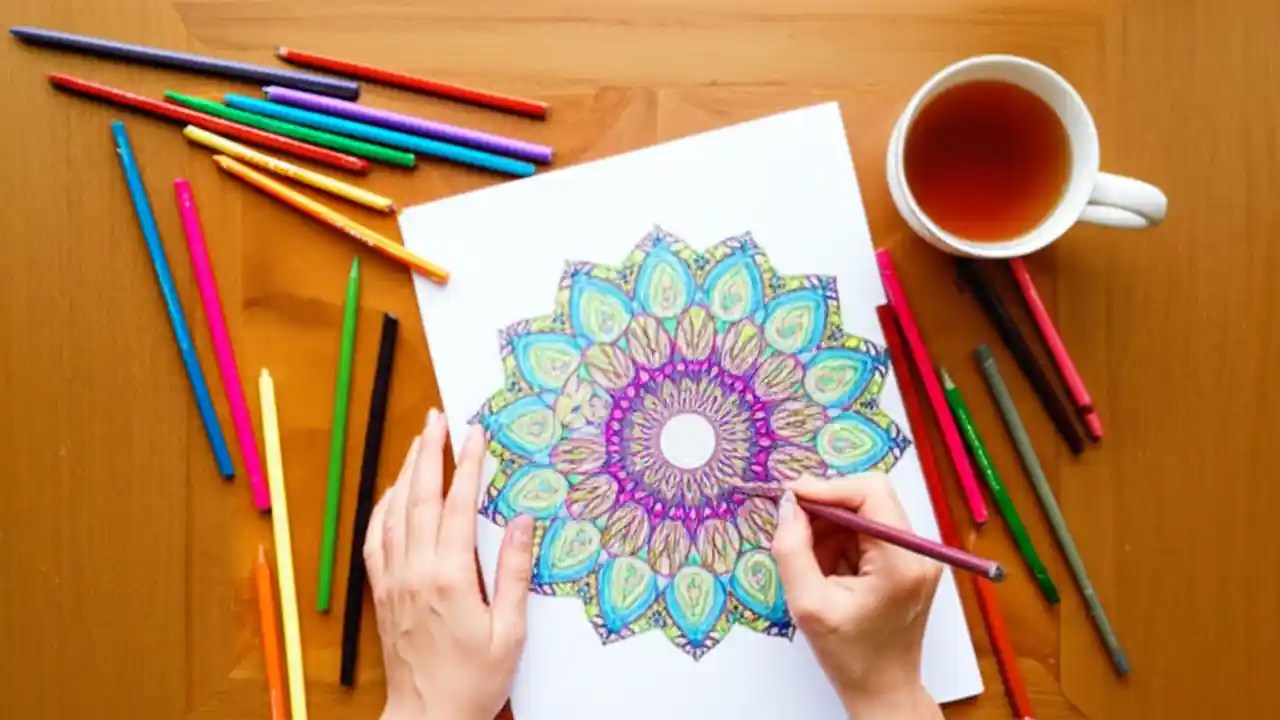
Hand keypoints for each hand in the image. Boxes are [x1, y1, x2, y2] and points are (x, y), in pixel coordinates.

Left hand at [364, 409, 534, 719]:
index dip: (467, 465)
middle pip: (420, 497)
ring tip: (418, 441)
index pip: (458, 506)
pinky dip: (382, 509)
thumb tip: (522, 522)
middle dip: (429, 452)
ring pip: (394, 512)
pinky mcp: (381, 593)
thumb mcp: (510, 631)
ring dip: (406, 472)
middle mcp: (415, 572)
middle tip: (437, 417)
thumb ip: (515, 573)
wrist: (427, 718)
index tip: (474, 433)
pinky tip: (391, 493)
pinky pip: (375, 539)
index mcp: (450, 578)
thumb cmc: (474, 681)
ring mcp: (393, 581)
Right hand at [771, 473, 943, 718]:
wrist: (883, 689)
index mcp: (901, 562)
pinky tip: (825, 566)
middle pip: (870, 497)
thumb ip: (792, 549)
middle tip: (791, 524)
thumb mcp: (807, 605)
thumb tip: (787, 503)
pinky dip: (841, 539)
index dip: (827, 487)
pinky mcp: (908, 562)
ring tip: (808, 557)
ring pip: (866, 512)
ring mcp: (917, 556)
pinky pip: (869, 531)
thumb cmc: (848, 656)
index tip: (790, 497)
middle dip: (826, 505)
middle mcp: (918, 552)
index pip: (870, 493)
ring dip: (831, 524)